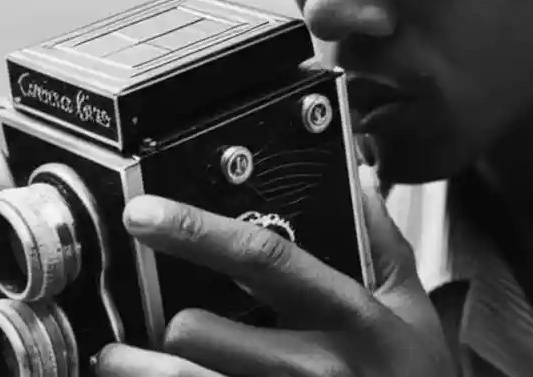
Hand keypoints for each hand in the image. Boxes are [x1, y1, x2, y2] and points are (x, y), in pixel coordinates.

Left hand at [93, 174, 458, 376]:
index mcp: (345, 314)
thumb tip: (357, 174)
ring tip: (123, 360)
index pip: (261, 259)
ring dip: (137, 369)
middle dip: (166, 323)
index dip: (195, 230)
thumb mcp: (409, 307)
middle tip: (152, 320)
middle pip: (195, 330)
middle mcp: (312, 365)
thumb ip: (379, 238)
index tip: (145, 213)